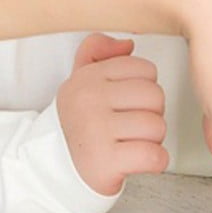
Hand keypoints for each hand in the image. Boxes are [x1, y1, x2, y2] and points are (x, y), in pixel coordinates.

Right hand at [56, 33, 168, 196]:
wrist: (54, 168)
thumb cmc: (78, 124)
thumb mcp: (80, 81)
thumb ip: (98, 52)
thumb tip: (127, 44)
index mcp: (87, 78)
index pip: (145, 69)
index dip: (144, 89)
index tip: (128, 103)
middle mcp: (88, 100)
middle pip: (155, 96)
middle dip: (151, 114)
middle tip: (131, 127)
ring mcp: (96, 130)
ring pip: (157, 126)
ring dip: (152, 140)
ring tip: (131, 143)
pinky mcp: (105, 161)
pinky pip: (154, 156)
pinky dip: (155, 162)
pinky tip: (137, 160)